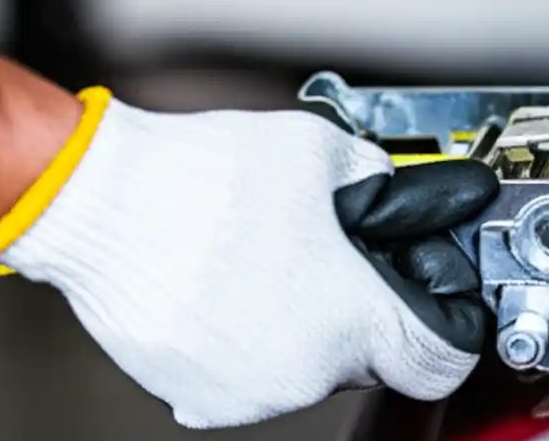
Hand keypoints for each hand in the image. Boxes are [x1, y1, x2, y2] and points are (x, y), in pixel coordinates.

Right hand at [0, 99, 496, 428]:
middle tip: (338, 257)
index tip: (435, 301)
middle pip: (371, 359)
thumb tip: (403, 192)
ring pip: (309, 367)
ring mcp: (245, 394)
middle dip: (366, 308)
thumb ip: (383, 182)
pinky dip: (255, 337)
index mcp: (350, 321)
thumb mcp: (328, 152)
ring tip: (271, 260)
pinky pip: (252, 373)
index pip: (441, 361)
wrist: (98, 200)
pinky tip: (232, 284)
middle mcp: (303, 373)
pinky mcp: (196, 396)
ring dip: (307, 322)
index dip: (449, 324)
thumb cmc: (202, 177)